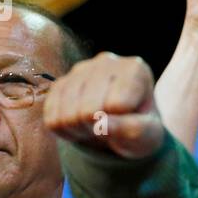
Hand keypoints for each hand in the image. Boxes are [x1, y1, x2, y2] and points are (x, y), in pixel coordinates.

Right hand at [44, 52, 163, 158]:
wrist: (122, 125)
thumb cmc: (141, 128)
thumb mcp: (148, 135)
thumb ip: (132, 129)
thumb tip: (100, 124)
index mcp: (135, 69)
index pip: (117, 105)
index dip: (120, 123)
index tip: (129, 121)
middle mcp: (106, 62)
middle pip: (88, 110)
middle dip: (97, 128)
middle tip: (110, 127)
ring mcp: (80, 70)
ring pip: (66, 115)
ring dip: (80, 130)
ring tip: (96, 124)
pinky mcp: (59, 83)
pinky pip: (50, 117)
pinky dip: (64, 130)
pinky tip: (80, 124)